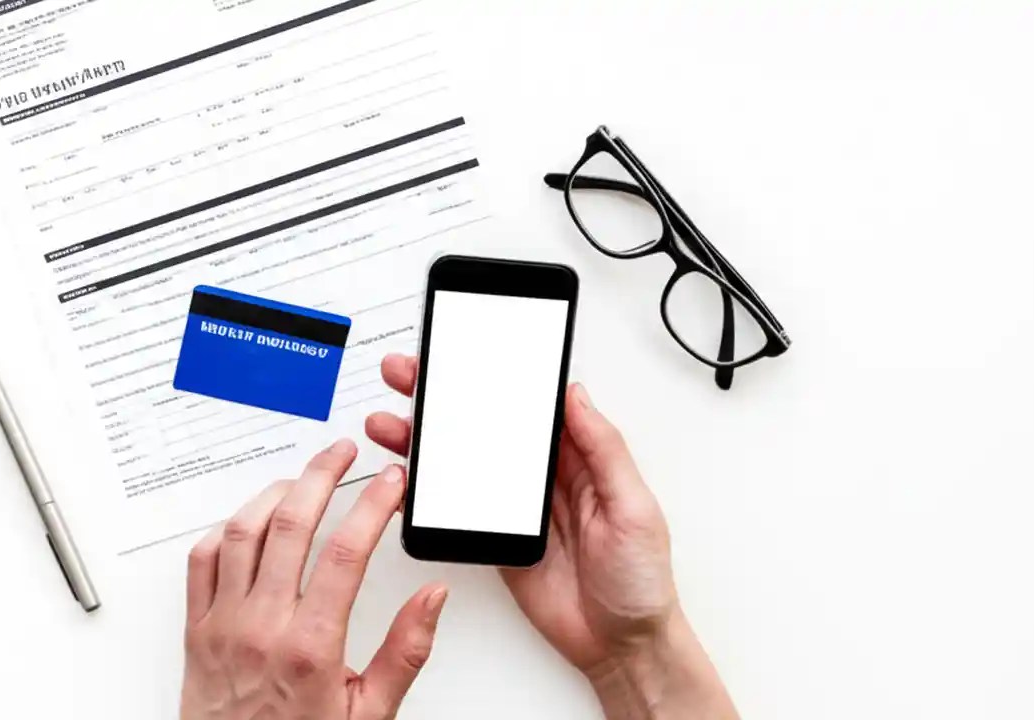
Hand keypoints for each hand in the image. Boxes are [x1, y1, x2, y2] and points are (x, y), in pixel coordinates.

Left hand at [180, 440, 448, 719]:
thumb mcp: (370, 715)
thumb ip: (405, 652)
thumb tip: (432, 599)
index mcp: (310, 647)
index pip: (345, 552)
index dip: (373, 505)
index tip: (391, 481)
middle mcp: (261, 626)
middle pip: (291, 524)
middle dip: (322, 474)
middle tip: (343, 451)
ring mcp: (222, 624)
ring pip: (243, 532)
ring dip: (274, 493)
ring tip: (301, 477)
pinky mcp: (195, 632)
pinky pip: (201, 561)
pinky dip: (226, 529)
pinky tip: (249, 522)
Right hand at [365, 355, 737, 718]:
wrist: (623, 647)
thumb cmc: (641, 581)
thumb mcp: (633, 507)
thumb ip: (603, 450)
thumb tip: (576, 396)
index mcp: (580, 459)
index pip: (531, 407)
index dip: (496, 379)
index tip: (462, 355)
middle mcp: (544, 478)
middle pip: (488, 427)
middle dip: (445, 399)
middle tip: (409, 376)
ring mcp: (517, 509)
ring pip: (465, 462)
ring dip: (427, 441)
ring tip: (392, 422)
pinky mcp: (497, 539)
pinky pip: (457, 509)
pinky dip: (428, 493)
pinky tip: (405, 475)